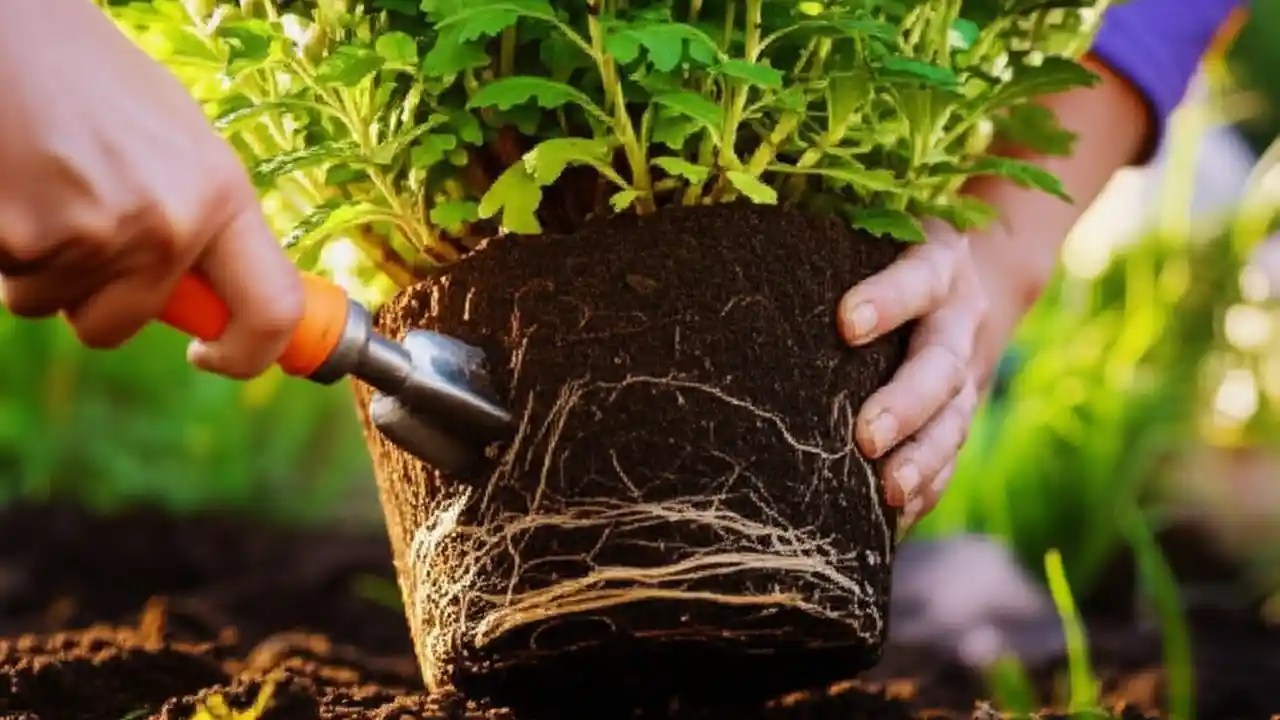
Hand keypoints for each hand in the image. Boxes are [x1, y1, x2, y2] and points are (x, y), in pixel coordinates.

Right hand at [0, 0, 301, 377]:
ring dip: (45, 267)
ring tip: (45, 189)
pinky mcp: (22, 241)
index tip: (215, 353)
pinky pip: (13, 283)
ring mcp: (94, 237)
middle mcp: (168, 225)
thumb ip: (204, 221)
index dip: (249, 353)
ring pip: (55, 305)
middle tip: (83, 234)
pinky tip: (14, 188)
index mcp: (222, 196)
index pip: (271, 311)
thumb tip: (224, 294)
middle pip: (123, 325)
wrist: (11, 31)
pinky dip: (6, 251)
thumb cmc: (95, 82)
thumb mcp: (182, 146)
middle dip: (97, 300)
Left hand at [837, 220, 988, 528]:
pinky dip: (926, 488)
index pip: (917, 278)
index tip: (846, 323)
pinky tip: (894, 515)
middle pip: (941, 364)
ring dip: (922, 458)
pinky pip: (952, 458)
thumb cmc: (878, 256)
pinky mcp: (960, 415)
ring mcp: (968, 372)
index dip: (888, 300)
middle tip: (866, 436)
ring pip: (954, 418)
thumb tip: (728, 262)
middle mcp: (958, 319)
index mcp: (936, 263)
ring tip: (888, 490)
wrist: (962, 284)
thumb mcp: (866, 236)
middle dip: (906, 403)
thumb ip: (823, 249)